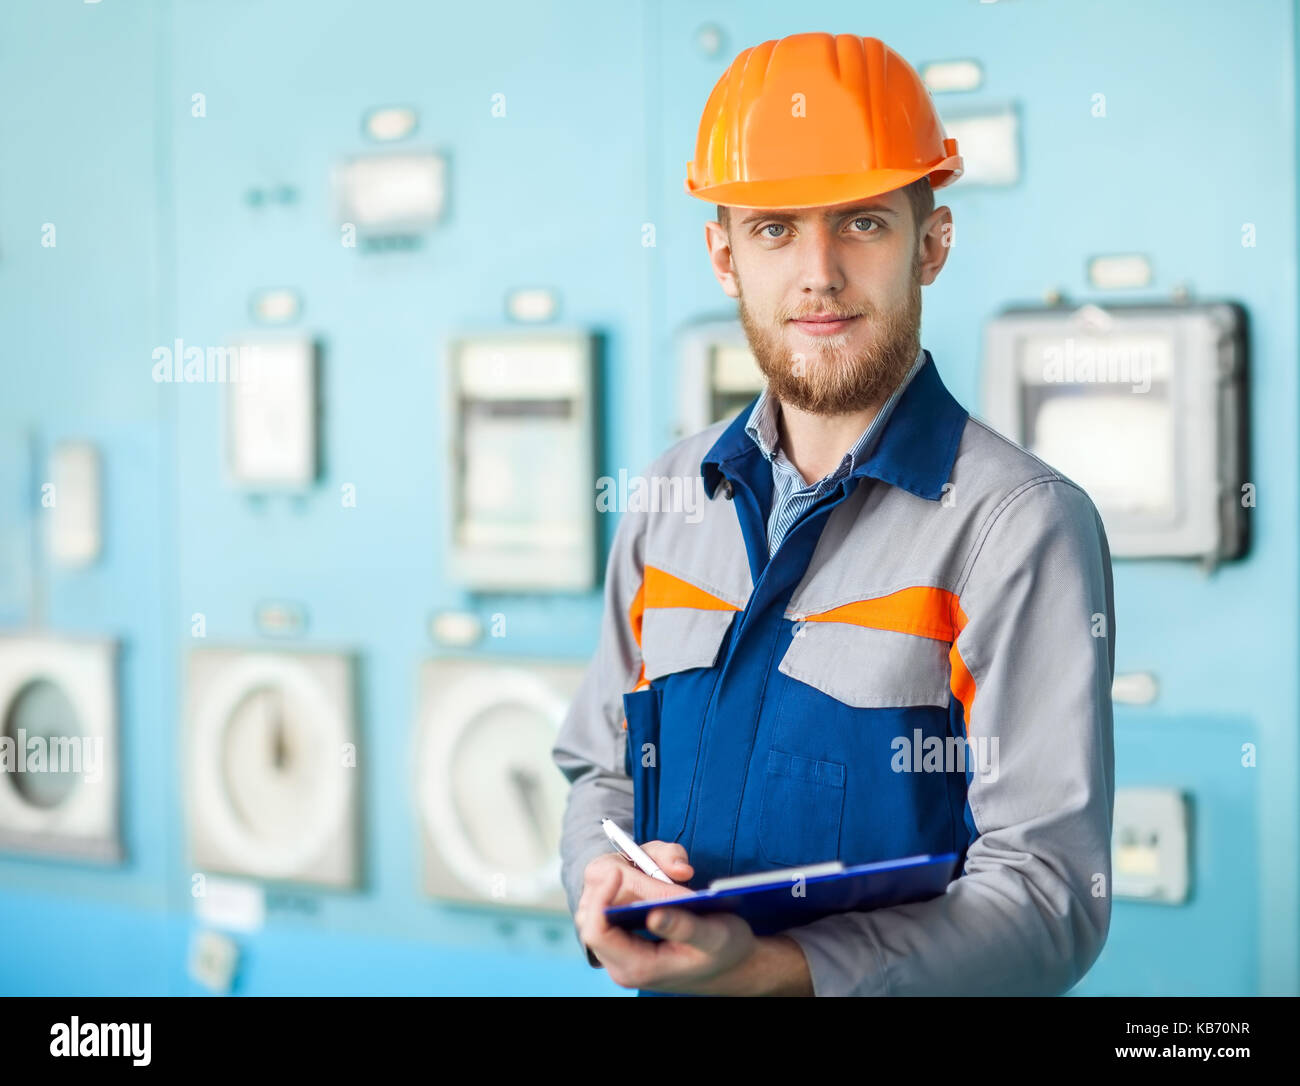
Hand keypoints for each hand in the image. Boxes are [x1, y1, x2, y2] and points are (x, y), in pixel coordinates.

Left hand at [575, 841, 761, 993]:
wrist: (731, 961)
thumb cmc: (726, 950)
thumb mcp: (715, 937)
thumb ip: (684, 927)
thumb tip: (653, 916)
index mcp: (637, 967)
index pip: (596, 931)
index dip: (601, 899)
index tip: (619, 871)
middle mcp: (621, 959)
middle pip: (594, 910)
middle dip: (620, 880)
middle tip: (658, 868)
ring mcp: (621, 946)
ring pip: (599, 900)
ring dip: (624, 878)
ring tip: (663, 872)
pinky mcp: (625, 931)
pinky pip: (611, 898)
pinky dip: (630, 880)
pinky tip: (659, 876)